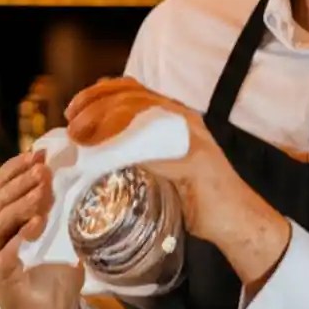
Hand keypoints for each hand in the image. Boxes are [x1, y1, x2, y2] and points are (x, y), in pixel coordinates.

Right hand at [0, 151, 84, 308]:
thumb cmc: (54, 270)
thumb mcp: (63, 232)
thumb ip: (65, 208)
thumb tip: (84, 176)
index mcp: (3, 216)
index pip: (3, 183)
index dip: (19, 167)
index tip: (40, 154)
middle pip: (1, 197)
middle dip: (22, 180)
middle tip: (44, 170)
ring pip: (0, 220)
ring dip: (22, 203)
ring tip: (43, 192)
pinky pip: (4, 252)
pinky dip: (20, 235)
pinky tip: (37, 224)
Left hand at [65, 77, 291, 286]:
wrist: (237, 220)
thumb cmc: (198, 197)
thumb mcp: (162, 164)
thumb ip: (138, 151)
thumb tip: (97, 152)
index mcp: (176, 115)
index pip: (132, 88)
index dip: (98, 93)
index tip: (73, 111)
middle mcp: (184, 117)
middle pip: (131, 95)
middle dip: (94, 104)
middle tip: (72, 124)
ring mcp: (191, 136)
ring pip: (139, 114)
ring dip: (104, 121)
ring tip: (81, 137)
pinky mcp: (194, 160)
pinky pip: (153, 149)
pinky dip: (124, 150)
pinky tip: (104, 158)